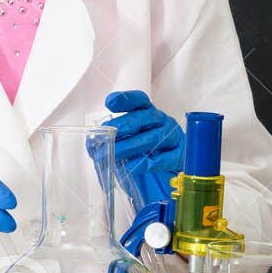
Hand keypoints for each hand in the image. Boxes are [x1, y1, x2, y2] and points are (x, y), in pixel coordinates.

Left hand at [103, 90, 183, 204]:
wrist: (167, 172)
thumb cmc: (144, 153)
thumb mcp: (126, 143)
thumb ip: (110, 141)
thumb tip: (91, 145)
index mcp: (147, 114)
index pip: (139, 101)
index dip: (125, 99)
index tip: (109, 103)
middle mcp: (161, 121)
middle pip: (144, 117)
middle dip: (122, 126)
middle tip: (106, 137)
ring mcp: (173, 137)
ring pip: (153, 138)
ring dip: (130, 147)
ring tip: (113, 155)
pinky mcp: (180, 156)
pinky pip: (165, 158)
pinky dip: (147, 163)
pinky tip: (132, 166)